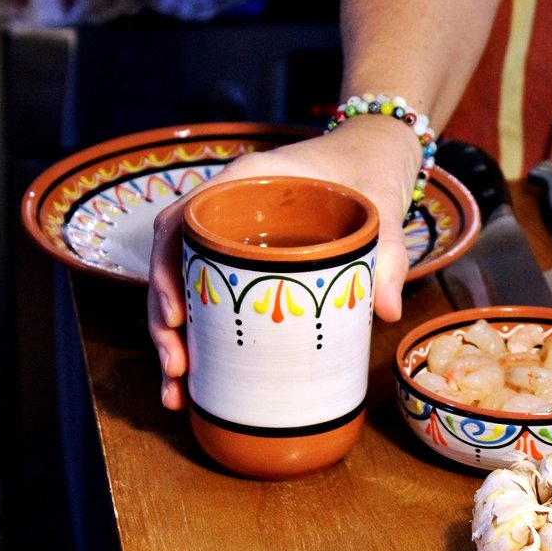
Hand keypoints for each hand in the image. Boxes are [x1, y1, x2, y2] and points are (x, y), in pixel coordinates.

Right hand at [146, 115, 421, 409]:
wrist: (376, 159)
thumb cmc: (369, 172)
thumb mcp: (381, 208)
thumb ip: (387, 253)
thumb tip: (386, 310)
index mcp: (246, 181)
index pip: (182, 221)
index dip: (165, 268)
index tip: (177, 315)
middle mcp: (227, 209)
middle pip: (172, 264)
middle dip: (164, 322)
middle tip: (177, 370)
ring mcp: (233, 237)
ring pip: (184, 287)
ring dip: (174, 339)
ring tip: (177, 391)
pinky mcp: (246, 262)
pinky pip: (211, 294)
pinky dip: (201, 336)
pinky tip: (199, 379)